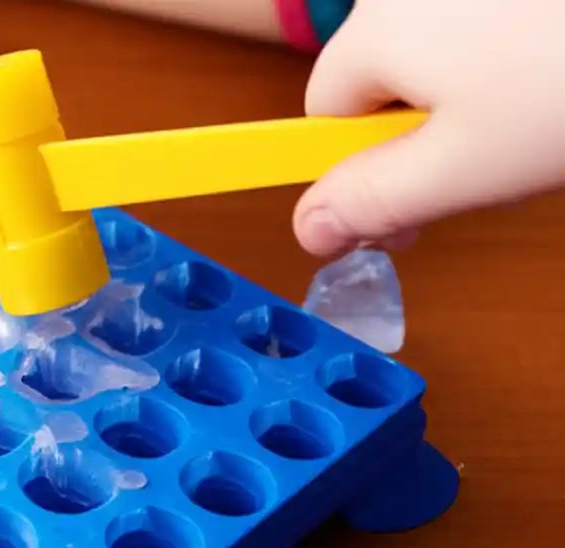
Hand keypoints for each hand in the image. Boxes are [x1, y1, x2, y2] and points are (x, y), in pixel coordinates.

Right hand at [294, 1, 564, 255]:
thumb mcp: (467, 168)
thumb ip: (374, 200)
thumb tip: (306, 227)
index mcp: (375, 33)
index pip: (322, 114)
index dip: (363, 169)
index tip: (413, 211)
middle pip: (380, 76)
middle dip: (424, 128)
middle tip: (496, 162)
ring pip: (440, 49)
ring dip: (475, 90)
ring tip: (545, 110)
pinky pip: (485, 21)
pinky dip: (513, 51)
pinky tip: (554, 68)